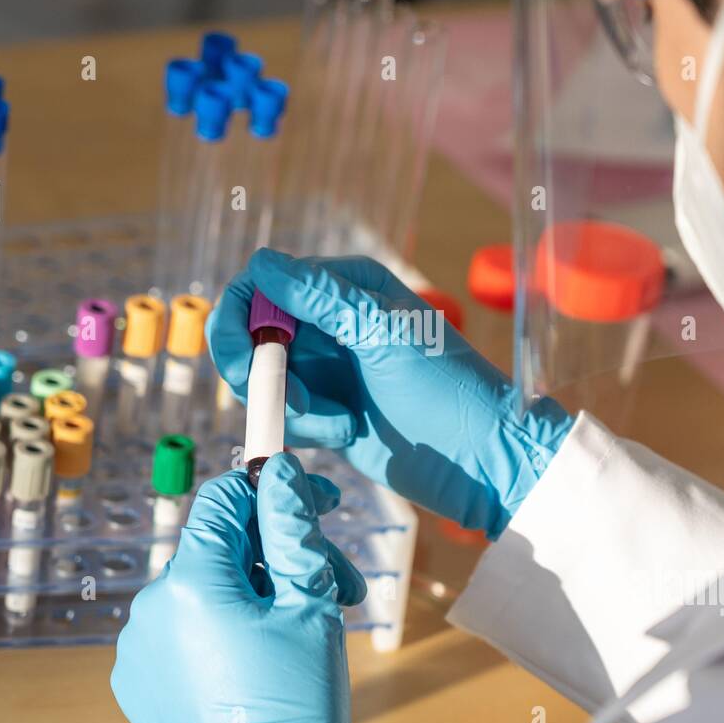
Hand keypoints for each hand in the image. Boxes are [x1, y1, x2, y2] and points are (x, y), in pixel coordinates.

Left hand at [111, 454, 365, 722]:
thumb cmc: (291, 708)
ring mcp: (139, 646)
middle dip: (282, 557)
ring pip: (208, 592)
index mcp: (192, 582)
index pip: (225, 499)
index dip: (273, 488)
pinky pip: (185, 632)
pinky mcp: (139, 680)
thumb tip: (281, 473)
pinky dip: (222, 632)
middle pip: (224, 550)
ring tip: (304, 631)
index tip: (312, 494)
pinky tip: (263, 659)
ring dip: (257, 596)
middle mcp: (151, 607)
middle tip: (337, 582)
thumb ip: (293, 530)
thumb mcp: (310, 608)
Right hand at [208, 249, 571, 536]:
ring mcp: (324, 365)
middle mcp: (328, 318)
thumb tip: (261, 263)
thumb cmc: (446, 390)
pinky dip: (300, 427)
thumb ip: (321, 299)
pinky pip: (279, 412)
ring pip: (260, 378)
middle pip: (249, 332)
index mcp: (345, 285)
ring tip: (340, 423)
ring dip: (289, 406)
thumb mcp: (383, 335)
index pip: (262, 282)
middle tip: (283, 402)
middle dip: (260, 373)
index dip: (243, 320)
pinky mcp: (323, 408)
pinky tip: (345, 432)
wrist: (479, 459)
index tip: (254, 361)